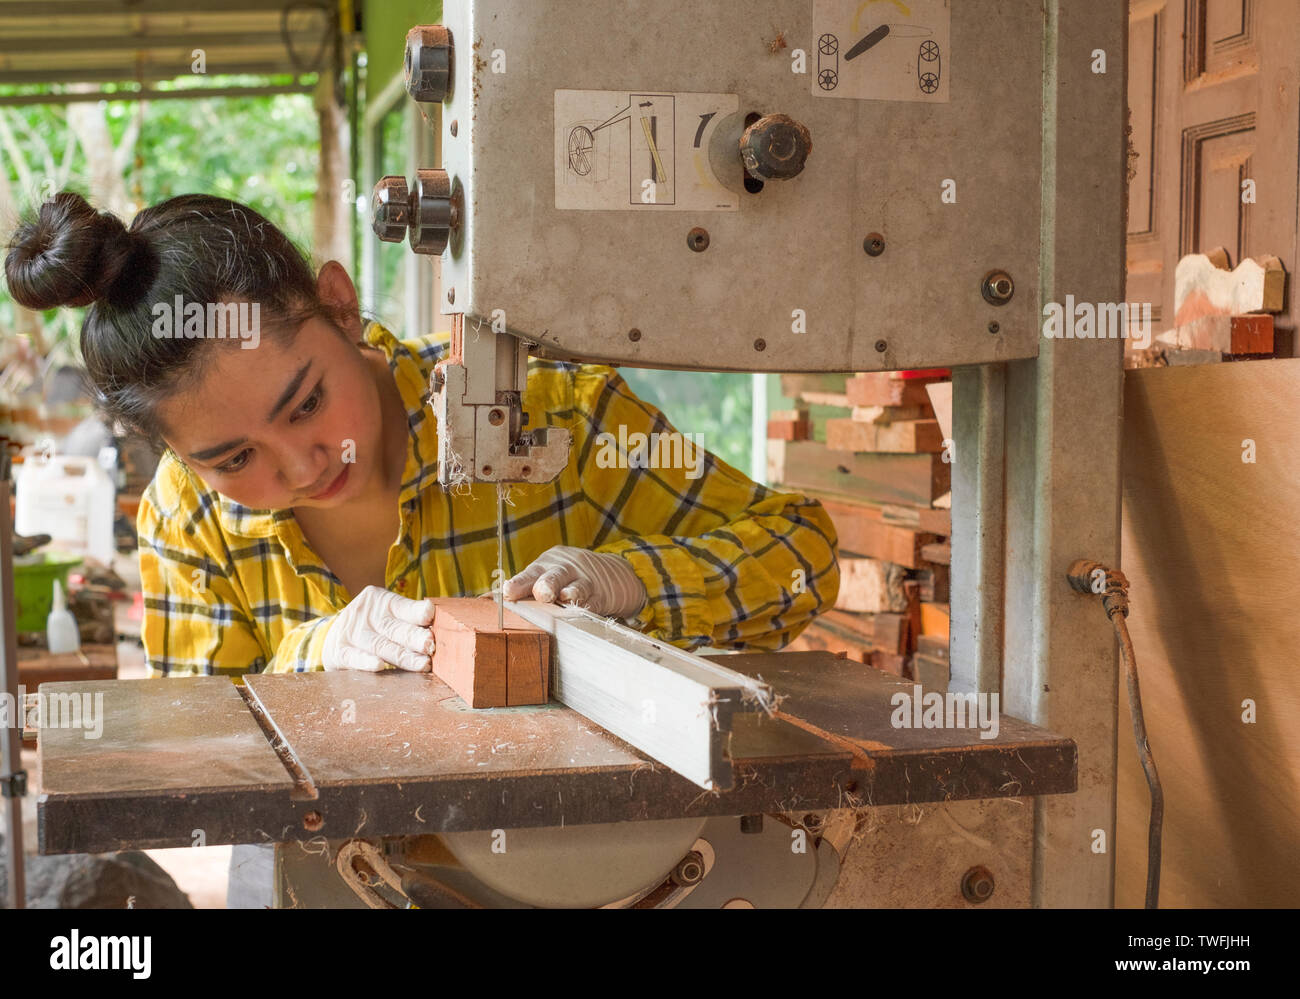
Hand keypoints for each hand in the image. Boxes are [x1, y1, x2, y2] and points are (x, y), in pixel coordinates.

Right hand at [320, 585, 436, 671]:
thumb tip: (445, 628)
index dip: (417, 613)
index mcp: (382, 602)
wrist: (330, 635)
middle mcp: (367, 615)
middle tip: (432, 646)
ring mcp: (352, 633)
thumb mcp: (388, 614)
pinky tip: (379, 666)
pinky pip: (354, 657)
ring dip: (402, 657)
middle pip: (394, 628)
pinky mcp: (340, 652)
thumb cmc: (372, 625)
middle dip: (414, 638)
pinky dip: (366, 662)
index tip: (432, 616)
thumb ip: (411, 620)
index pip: (403, 606)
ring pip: (380, 646)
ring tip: (422, 664)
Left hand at [502, 545, 646, 617]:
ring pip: (578, 585)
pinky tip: (587, 610)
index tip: (509, 591)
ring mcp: (585, 581)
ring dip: (572, 592)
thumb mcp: (544, 574)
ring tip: (567, 597)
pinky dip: (590, 606)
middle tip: (542, 593)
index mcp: (544, 565)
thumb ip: (522, 588)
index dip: (520, 583)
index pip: (530, 573)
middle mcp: (564, 570)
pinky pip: (595, 601)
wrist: (610, 572)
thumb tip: (486, 601)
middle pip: (555, 574)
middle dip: (547, 583)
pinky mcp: (601, 595)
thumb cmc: (564, 577)